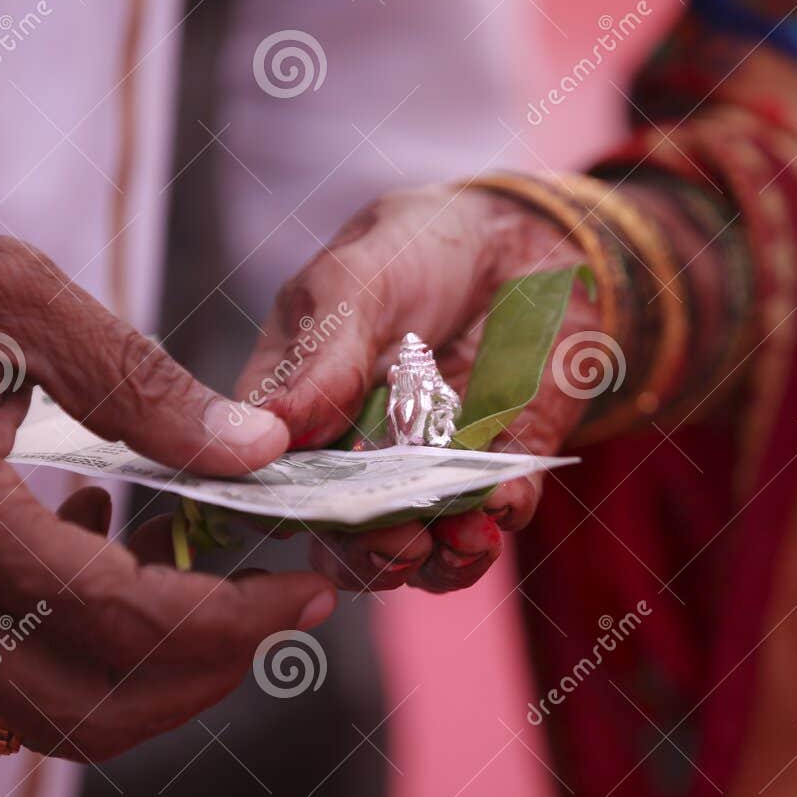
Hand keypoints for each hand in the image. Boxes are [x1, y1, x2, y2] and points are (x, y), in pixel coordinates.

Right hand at [0, 198, 335, 760]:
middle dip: (210, 674)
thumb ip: (133, 378)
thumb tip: (253, 449)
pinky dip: (69, 654)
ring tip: (190, 577)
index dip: (235, 621)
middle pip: (98, 710)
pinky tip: (86, 549)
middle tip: (271, 608)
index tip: (306, 588)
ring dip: (144, 675)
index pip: (127, 622)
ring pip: (45, 720)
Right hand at [238, 184, 596, 591]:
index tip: (312, 508)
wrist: (522, 234)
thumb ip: (324, 350)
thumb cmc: (416, 245)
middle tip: (395, 541)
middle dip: (366, 552)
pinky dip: (498, 518)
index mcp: (297, 409)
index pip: (274, 478)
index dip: (287, 505)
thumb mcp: (359, 276)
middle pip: (340, 537)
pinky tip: (503, 502)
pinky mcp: (498, 474)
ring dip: (436, 561)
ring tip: (459, 541)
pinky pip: (494, 518)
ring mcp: (427, 475)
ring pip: (416, 551)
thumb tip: (278, 424)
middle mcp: (354, 459)